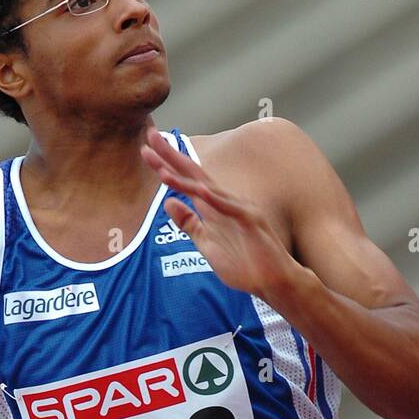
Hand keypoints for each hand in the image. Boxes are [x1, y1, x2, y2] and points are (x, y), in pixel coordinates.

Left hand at [140, 123, 300, 303]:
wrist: (273, 282)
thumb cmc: (244, 264)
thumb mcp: (207, 244)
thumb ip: (189, 223)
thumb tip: (168, 202)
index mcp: (213, 206)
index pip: (185, 181)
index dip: (165, 165)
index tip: (145, 150)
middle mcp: (224, 201)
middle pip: (194, 174)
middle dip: (171, 156)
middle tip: (150, 135)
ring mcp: (238, 209)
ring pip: (208, 189)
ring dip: (185, 178)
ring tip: (162, 167)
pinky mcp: (251, 222)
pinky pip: (230, 208)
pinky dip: (215, 199)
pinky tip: (200, 190)